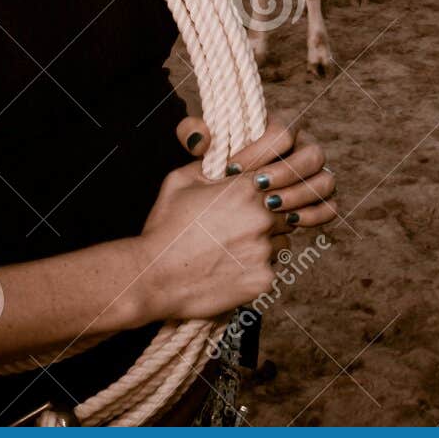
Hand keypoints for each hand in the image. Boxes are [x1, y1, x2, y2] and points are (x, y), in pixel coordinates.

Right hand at [132, 160, 278, 320]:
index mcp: (245, 188)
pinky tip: (232, 270)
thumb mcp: (180, 181)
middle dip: (267, 216)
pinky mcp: (264, 279)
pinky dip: (257, 269)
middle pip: (284, 211)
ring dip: (265, 243)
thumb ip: (211, 164)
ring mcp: (264, 249)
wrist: (154, 278)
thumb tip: (227, 158)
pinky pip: (272, 269)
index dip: (266, 188)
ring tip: (232, 250)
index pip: (277, 179)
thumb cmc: (164, 229)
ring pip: (281, 241)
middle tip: (239, 228)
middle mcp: (262, 216)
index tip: (254, 197)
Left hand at [178, 113, 338, 232]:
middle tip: (257, 187)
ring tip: (270, 205)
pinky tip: (290, 221)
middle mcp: (303, 148)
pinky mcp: (318, 202)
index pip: (284, 129)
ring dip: (300, 194)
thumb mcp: (198, 152)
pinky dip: (314, 214)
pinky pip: (330, 207)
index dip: (260, 149)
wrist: (221, 207)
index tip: (231, 170)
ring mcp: (314, 176)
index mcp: (280, 128)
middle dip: (286, 172)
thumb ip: (192, 134)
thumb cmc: (211, 173)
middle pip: (313, 154)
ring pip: (325, 181)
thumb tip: (201, 140)